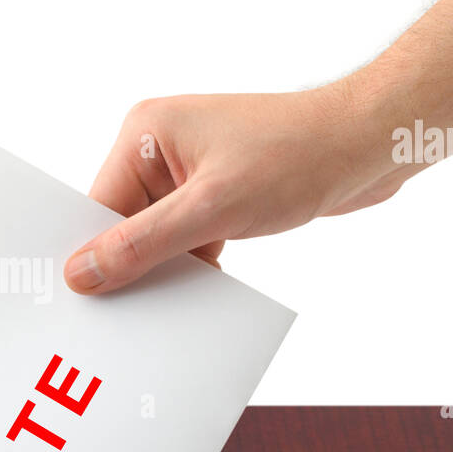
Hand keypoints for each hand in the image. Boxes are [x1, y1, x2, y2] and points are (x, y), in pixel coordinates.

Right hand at [63, 81, 404, 293]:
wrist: (371, 146)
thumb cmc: (297, 157)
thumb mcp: (212, 209)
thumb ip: (143, 244)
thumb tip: (81, 273)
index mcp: (146, 134)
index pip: (98, 206)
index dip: (92, 255)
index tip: (83, 304)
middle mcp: (162, 148)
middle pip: (124, 225)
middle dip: (132, 267)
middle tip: (125, 318)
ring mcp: (191, 173)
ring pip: (158, 238)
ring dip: (168, 271)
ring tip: (173, 304)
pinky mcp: (219, 194)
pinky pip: (188, 240)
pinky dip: (195, 268)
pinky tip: (203, 292)